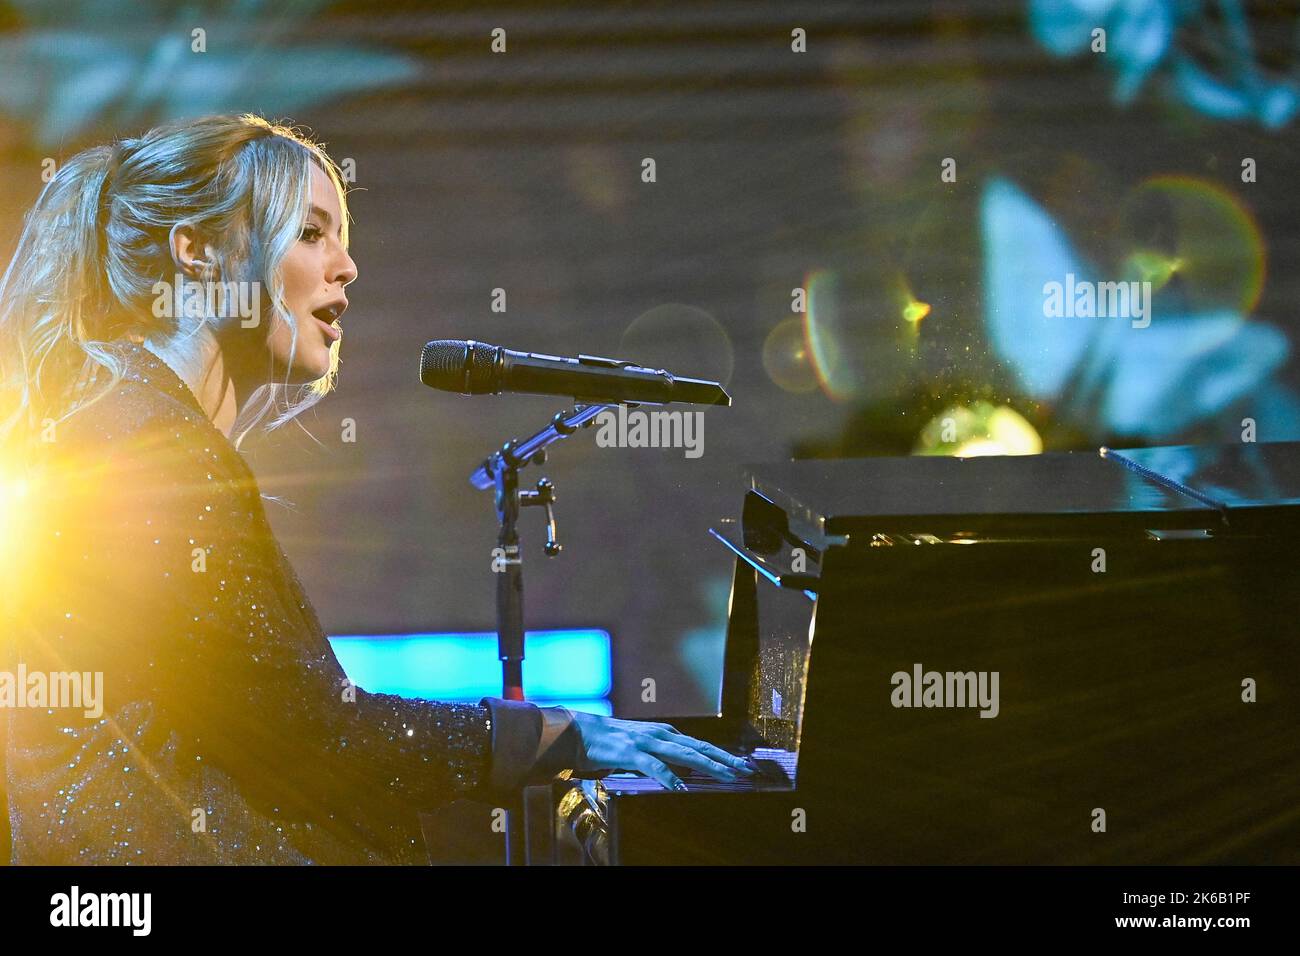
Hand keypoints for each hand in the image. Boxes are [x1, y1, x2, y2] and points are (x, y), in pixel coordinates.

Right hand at [564, 711, 754, 790]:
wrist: (579, 732)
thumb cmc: (609, 743)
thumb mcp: (640, 747)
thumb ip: (659, 755)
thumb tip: (678, 771)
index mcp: (664, 733)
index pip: (699, 745)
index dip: (722, 755)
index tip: (741, 764)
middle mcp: (660, 734)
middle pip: (699, 747)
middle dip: (725, 758)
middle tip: (746, 769)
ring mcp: (646, 742)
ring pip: (684, 754)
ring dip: (708, 765)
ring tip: (727, 775)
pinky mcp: (630, 752)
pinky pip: (653, 766)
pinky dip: (668, 776)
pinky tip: (680, 786)